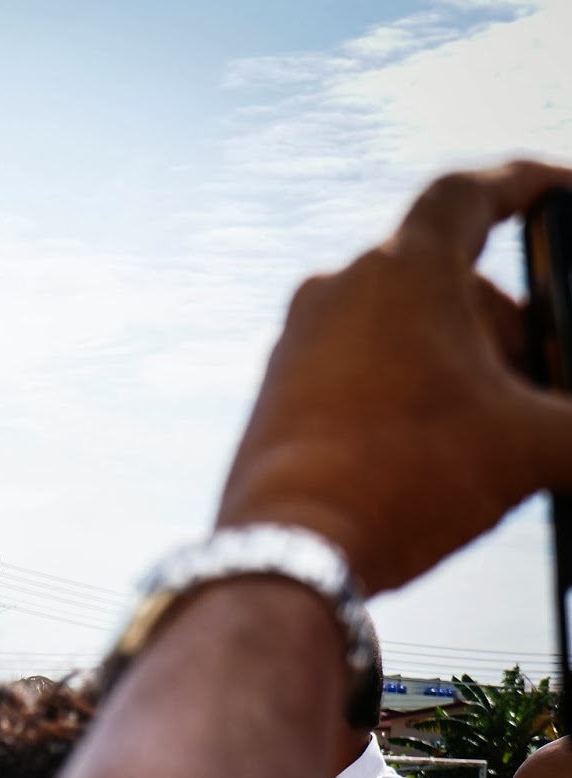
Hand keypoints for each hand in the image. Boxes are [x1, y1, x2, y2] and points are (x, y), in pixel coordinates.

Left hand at [218, 160, 571, 594]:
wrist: (292, 551)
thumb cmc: (409, 479)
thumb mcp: (533, 446)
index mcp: (400, 270)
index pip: (467, 193)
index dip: (524, 184)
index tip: (561, 189)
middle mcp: (337, 289)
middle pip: (443, 275)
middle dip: (506, 318)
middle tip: (543, 379)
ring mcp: (297, 340)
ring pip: (399, 323)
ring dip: (458, 357)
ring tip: (496, 424)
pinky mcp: (276, 391)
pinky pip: (357, 363)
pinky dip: (407, 384)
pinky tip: (438, 445)